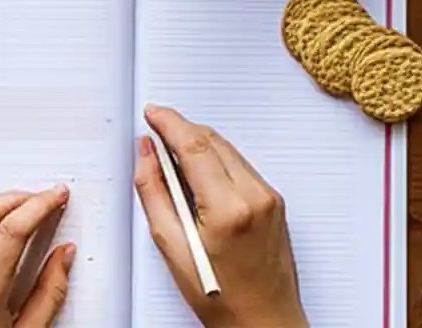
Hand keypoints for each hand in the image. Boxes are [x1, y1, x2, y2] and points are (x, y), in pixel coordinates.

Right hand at [135, 106, 307, 327]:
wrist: (264, 322)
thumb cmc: (220, 298)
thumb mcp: (172, 248)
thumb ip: (154, 193)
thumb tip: (146, 154)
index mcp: (228, 209)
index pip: (194, 146)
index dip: (169, 123)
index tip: (153, 114)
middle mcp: (256, 197)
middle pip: (212, 142)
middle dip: (182, 130)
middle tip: (155, 131)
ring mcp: (270, 198)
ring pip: (228, 151)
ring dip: (199, 144)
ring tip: (172, 156)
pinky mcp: (276, 202)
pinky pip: (241, 166)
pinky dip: (217, 161)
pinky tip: (198, 176)